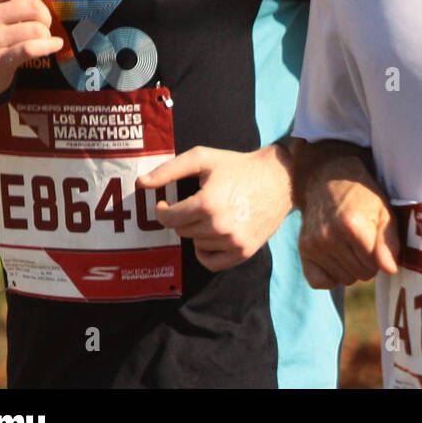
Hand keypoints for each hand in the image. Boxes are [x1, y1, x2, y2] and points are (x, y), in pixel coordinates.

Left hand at [138, 144, 292, 271]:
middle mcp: (219, 226)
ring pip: (197, 244)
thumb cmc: (238, 166)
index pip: (168, 218)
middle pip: (182, 231)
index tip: (167, 205)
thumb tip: (141, 183)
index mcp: (207, 203)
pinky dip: (207, 252)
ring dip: (198, 232)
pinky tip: (211, 237)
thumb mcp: (202, 159)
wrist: (280, 178)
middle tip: (196, 205)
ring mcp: (233, 241)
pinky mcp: (244, 251)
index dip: (163, 210)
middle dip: (184, 218)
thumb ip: (169, 170)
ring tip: (212, 214)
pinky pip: (212, 263)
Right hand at [297, 150, 398, 288]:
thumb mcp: (383, 211)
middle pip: (361, 274)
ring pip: (344, 280)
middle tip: (364, 242)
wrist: (329, 180)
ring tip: (350, 246)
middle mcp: (329, 237)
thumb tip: (390, 270)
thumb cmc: (362, 196)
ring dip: (351, 268)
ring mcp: (314, 245)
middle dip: (368, 262)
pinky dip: (330, 277)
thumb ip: (389, 241)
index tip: (377, 240)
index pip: (375, 264)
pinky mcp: (304, 250)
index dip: (381, 255)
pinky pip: (319, 282)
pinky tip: (336, 260)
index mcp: (352, 226)